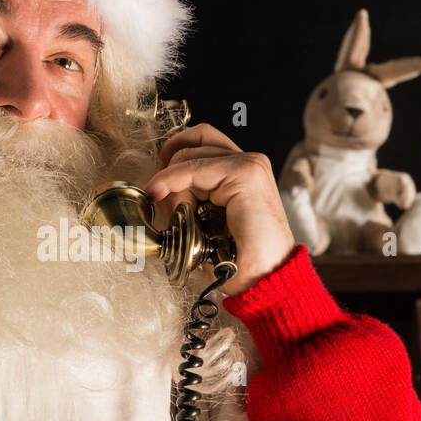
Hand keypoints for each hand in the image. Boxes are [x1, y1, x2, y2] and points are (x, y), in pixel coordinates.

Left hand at [143, 123, 296, 295]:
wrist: (264, 279)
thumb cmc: (236, 258)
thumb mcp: (204, 220)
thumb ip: (188, 197)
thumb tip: (158, 188)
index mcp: (242, 171)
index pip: (201, 143)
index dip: (173, 158)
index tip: (155, 184)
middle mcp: (248, 162)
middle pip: (195, 140)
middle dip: (170, 168)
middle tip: (161, 198)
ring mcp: (249, 165)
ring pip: (190, 155)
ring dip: (172, 184)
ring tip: (180, 216)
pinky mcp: (245, 174)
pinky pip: (192, 168)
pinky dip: (171, 181)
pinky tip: (163, 198)